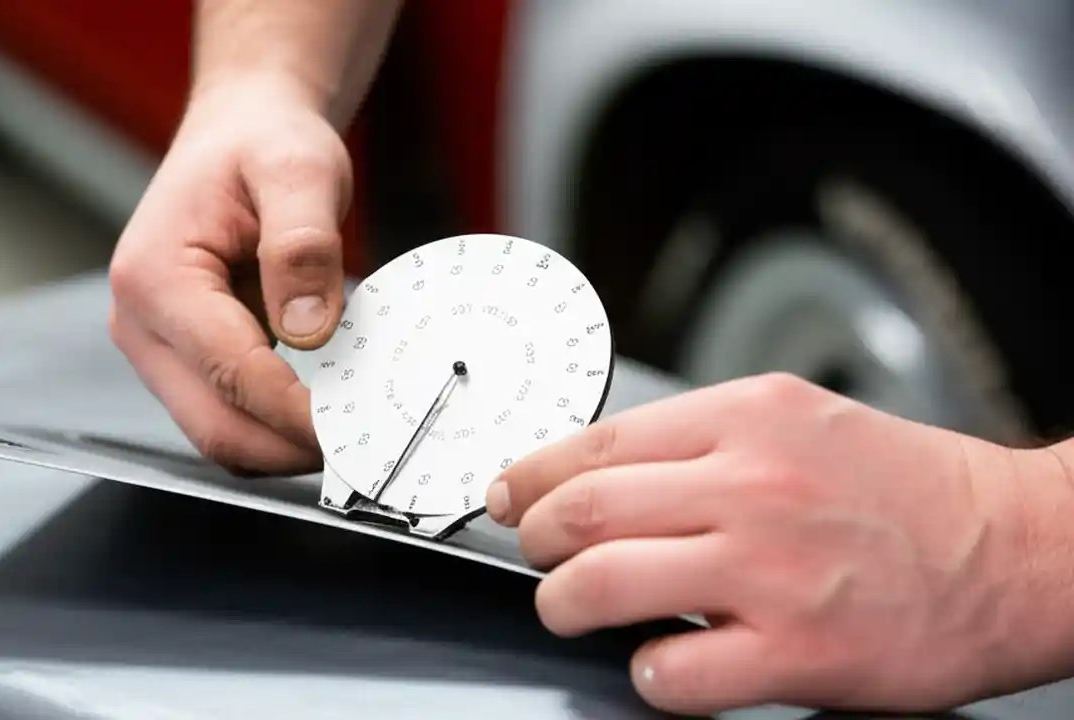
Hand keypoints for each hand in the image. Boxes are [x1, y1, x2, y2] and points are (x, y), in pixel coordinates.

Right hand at [109, 78, 350, 473]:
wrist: (244, 130)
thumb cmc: (265, 142)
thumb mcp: (299, 170)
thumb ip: (303, 246)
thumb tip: (309, 331)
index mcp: (154, 277)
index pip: (230, 373)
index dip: (295, 412)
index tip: (357, 427)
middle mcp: (139, 322)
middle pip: (214, 428)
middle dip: (289, 448)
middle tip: (363, 446)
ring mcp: (158, 347)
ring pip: (220, 432)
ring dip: (284, 445)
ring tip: (352, 429)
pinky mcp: (185, 358)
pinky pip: (229, 413)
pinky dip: (277, 425)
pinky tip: (328, 408)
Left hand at [488, 372, 1073, 714]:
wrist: (1018, 548)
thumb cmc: (908, 489)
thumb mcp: (799, 422)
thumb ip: (701, 441)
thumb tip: (602, 474)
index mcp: (747, 418)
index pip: (596, 444)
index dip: (531, 474)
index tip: (509, 494)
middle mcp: (751, 485)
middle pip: (583, 512)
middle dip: (535, 539)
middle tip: (536, 553)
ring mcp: (769, 570)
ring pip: (602, 585)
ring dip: (563, 603)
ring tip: (569, 607)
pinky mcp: (796, 650)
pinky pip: (670, 671)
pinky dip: (645, 671)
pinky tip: (659, 661)